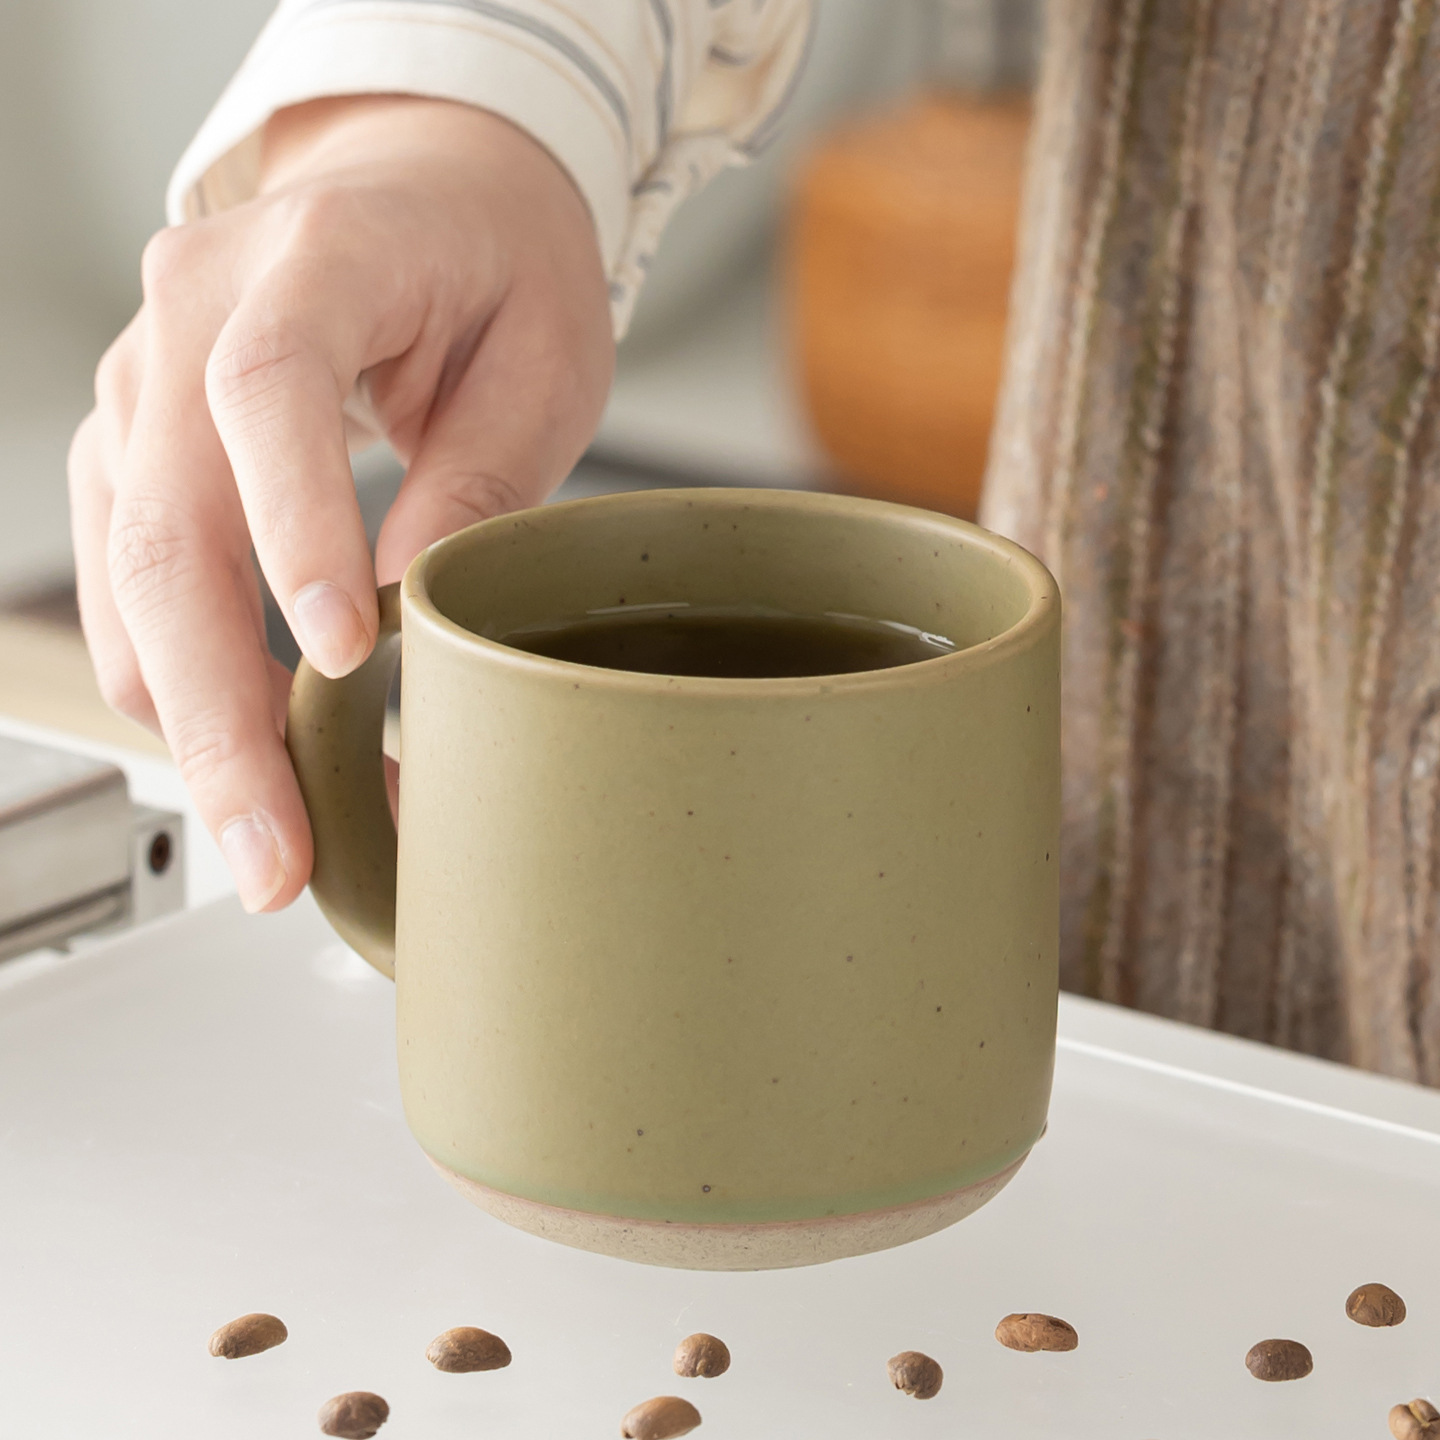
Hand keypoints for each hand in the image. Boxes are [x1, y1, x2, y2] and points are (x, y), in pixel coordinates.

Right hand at [68, 96, 613, 911]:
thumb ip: (478, 478)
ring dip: (193, 722)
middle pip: (171, 524)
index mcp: (311, 261)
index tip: (344, 661)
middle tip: (278, 851)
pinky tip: (243, 757)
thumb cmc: (498, 267)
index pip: (267, 393)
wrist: (425, 198)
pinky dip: (177, 679)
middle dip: (222, 711)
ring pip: (132, 575)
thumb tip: (410, 619)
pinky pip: (129, 580)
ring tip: (269, 843)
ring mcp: (145, 385)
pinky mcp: (139, 449)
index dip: (293, 532)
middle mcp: (191, 318)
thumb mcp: (542, 360)